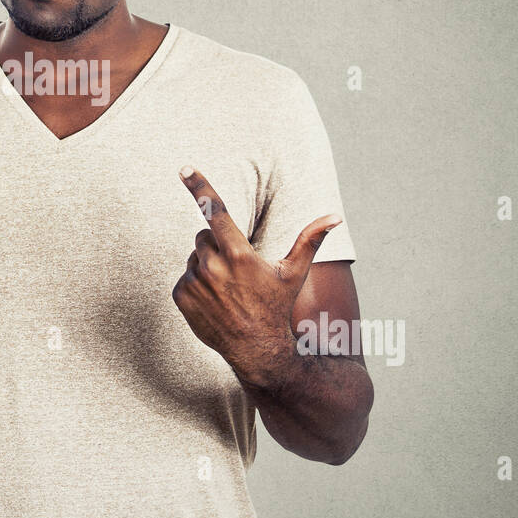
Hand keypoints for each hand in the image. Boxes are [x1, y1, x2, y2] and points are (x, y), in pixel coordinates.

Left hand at [172, 165, 340, 384]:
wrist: (257, 350)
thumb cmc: (277, 307)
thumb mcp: (294, 272)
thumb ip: (310, 240)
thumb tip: (336, 216)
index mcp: (239, 254)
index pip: (215, 212)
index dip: (200, 187)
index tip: (184, 168)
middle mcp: (214, 267)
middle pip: (203, 237)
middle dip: (216, 247)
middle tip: (236, 271)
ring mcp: (196, 283)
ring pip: (193, 258)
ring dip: (206, 266)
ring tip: (227, 289)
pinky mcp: (181, 297)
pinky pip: (184, 278)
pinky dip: (196, 285)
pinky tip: (215, 301)